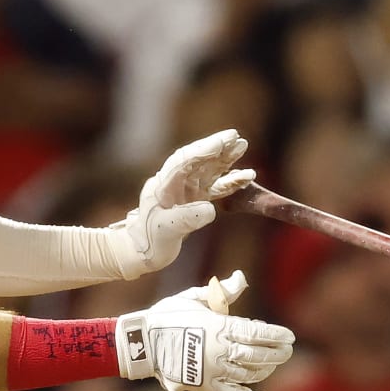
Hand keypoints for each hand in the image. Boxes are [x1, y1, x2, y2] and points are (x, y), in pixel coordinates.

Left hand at [109, 129, 255, 278]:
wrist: (143, 252)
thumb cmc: (150, 241)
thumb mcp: (165, 231)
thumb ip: (186, 219)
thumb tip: (210, 210)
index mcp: (163, 184)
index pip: (184, 161)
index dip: (204, 150)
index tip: (222, 142)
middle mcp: (175, 182)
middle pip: (198, 160)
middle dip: (217, 148)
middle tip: (236, 137)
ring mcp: (186, 190)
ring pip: (208, 170)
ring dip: (225, 159)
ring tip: (242, 146)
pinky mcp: (195, 200)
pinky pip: (215, 187)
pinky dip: (230, 182)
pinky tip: (246, 177)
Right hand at [115, 270, 293, 390]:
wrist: (140, 341)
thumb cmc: (167, 316)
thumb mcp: (194, 298)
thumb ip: (221, 292)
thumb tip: (241, 277)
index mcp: (218, 326)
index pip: (256, 333)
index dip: (275, 336)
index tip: (289, 337)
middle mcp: (219, 350)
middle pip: (257, 354)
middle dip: (276, 353)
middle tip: (287, 351)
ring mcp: (212, 370)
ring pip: (248, 374)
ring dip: (265, 370)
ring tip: (272, 364)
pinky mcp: (202, 386)